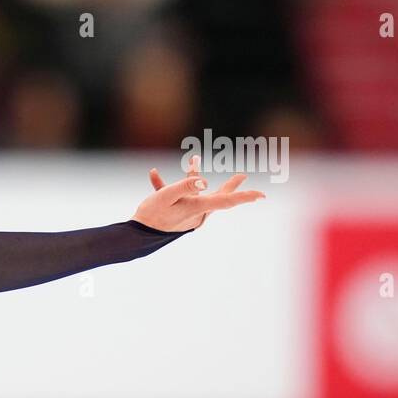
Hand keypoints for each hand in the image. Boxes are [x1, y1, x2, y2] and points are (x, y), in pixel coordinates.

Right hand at [133, 155, 265, 231]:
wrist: (136, 236)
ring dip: (194, 178)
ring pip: (198, 194)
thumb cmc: (151, 215)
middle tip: (242, 176)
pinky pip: (178, 198)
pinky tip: (154, 174)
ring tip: (194, 161)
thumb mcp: (166, 196)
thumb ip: (185, 185)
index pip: (226, 201)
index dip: (245, 196)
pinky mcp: (179, 215)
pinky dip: (168, 186)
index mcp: (197, 207)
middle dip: (230, 185)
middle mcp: (197, 213)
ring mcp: (189, 215)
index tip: (261, 195)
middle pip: (219, 197)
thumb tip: (204, 181)